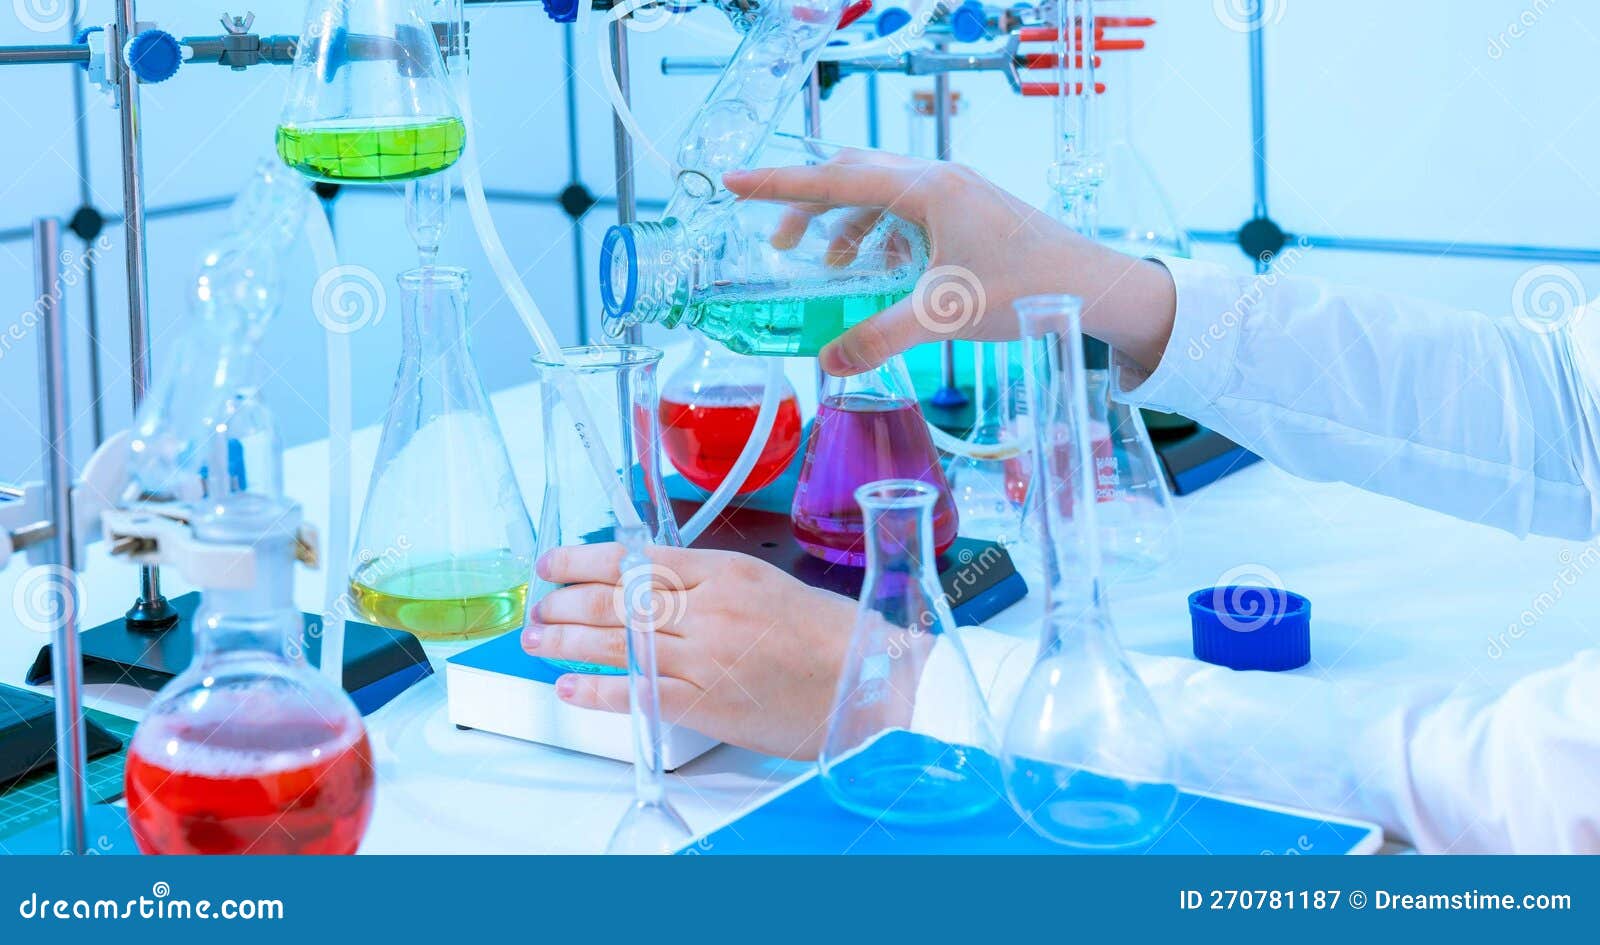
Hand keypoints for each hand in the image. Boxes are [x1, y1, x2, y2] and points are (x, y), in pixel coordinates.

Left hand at [523, 543, 854, 759]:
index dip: (584, 559)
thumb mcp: (768, 585)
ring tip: (536, 638)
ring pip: (616, 641)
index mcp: (723, 571)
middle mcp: (707, 608)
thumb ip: (712, 584)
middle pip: (614, 598)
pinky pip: (637, 693)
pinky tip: (568, 687)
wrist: (872, 681)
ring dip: (566, 639)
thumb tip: (658, 588)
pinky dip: (596, 690)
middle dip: (564, 600)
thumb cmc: (833, 636)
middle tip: (537, 604)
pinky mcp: (706, 703)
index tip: (555, 561)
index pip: (634, 559)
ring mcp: (703, 656)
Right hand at [722, 152, 1176, 374]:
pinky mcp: (971, 210)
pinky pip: (907, 211)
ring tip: (824, 265)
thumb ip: (879, 338)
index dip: (779, 185)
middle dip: (809, 205)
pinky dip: (878, 234)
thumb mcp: (944, 316)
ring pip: (880, 193)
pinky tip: (876, 270)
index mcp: (926, 190)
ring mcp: (957, 192)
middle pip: (853, 175)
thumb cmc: (1028, 288)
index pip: (834, 178)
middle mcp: (938, 179)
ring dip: (845, 223)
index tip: (734, 184)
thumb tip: (826, 365)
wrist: (1095, 286)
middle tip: (776, 240)